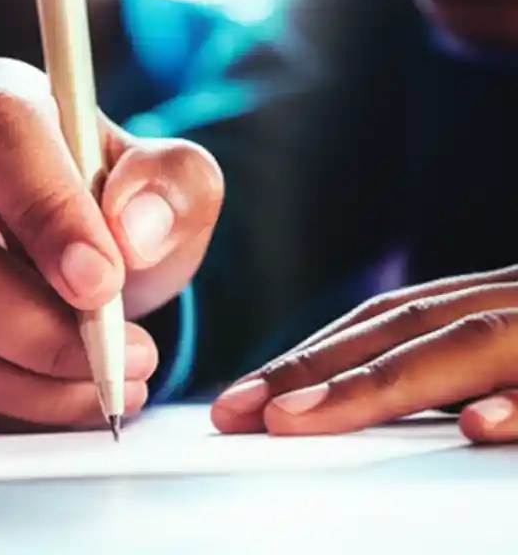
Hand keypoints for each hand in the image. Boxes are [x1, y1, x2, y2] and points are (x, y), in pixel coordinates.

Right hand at [0, 58, 224, 430]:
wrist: (78, 250)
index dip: (44, 210)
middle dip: (36, 328)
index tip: (104, 280)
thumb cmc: (114, 202)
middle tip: (127, 356)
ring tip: (115, 382)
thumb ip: (173, 185)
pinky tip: (70, 396)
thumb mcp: (172, 181)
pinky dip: (13, 406)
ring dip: (31, 382)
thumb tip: (134, 229)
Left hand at [211, 265, 517, 441]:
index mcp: (496, 302)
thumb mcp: (508, 357)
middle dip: (312, 369)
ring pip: (471, 343)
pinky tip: (476, 425)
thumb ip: (454, 372)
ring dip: (380, 383)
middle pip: (406, 329)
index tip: (242, 397)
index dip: (312, 355)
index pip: (388, 322)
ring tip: (298, 416)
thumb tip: (372, 407)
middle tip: (238, 410)